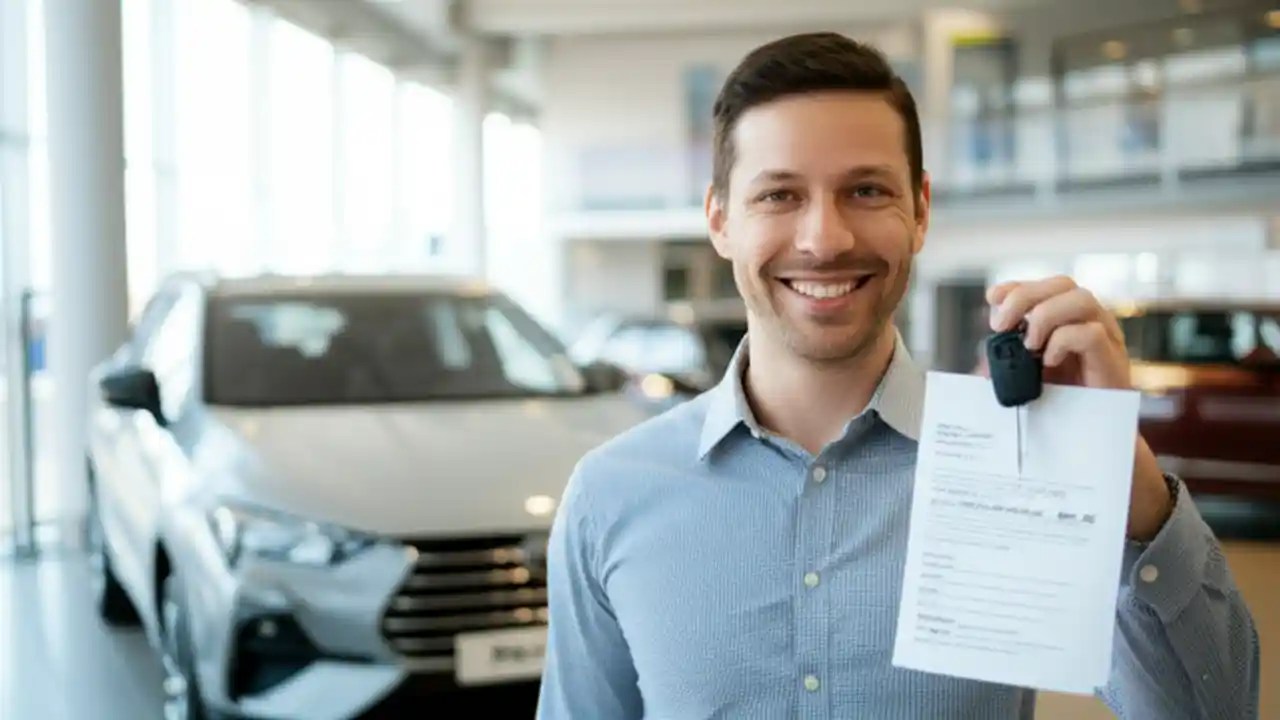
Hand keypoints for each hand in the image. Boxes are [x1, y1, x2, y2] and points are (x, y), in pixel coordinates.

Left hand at [986, 276, 1173, 540]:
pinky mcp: (1113, 362)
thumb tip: (979, 366)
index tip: (991, 299)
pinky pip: (1092, 333)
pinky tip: (1047, 362)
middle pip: (1063, 283)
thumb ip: (1006, 368)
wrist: (1092, 445)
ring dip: (1045, 315)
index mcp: (1067, 322)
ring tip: (1027, 344)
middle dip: (1026, 296)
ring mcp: (1106, 340)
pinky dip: (1064, 340)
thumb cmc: (1060, 410)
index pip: (1046, 286)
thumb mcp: (1024, 383)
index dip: (1018, 286)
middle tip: (1001, 325)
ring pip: (1082, 298)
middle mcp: (1090, 323)